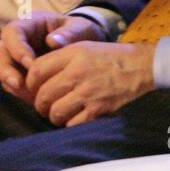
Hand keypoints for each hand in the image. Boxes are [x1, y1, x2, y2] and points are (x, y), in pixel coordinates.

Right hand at [0, 11, 106, 101]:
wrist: (83, 44)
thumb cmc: (79, 32)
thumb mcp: (80, 28)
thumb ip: (69, 33)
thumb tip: (52, 42)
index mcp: (29, 24)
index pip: (12, 32)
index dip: (16, 48)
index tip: (31, 63)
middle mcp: (17, 41)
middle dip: (4, 70)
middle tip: (18, 85)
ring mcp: (15, 58)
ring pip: (1, 71)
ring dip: (11, 84)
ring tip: (30, 96)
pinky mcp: (19, 74)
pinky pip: (12, 85)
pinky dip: (20, 93)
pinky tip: (35, 99)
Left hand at [25, 40, 155, 126]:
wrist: (140, 66)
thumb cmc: (109, 56)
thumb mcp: (83, 47)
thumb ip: (59, 58)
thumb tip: (34, 73)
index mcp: (72, 55)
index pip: (37, 70)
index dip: (29, 82)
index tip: (32, 88)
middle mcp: (77, 73)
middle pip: (43, 95)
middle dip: (39, 104)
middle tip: (43, 106)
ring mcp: (88, 92)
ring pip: (56, 112)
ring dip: (53, 116)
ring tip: (57, 113)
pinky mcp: (99, 109)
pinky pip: (73, 123)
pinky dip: (69, 123)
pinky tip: (73, 118)